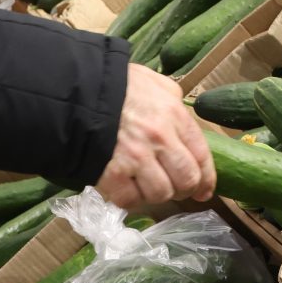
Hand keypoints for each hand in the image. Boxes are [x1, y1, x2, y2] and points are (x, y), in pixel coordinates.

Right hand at [95, 65, 215, 207]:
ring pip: (160, 194)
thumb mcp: (153, 82)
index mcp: (174, 115)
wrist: (74, 90)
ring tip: (145, 186)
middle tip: (173, 189)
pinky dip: (130, 199)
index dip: (206, 179)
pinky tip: (125, 189)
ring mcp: (136, 158)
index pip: (201, 155)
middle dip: (184, 190)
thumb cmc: (115, 84)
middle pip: (186, 181)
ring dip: (155, 194)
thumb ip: (172, 99)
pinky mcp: (111, 174)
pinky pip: (130, 201)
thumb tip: (182, 115)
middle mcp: (160, 138)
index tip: (203, 191)